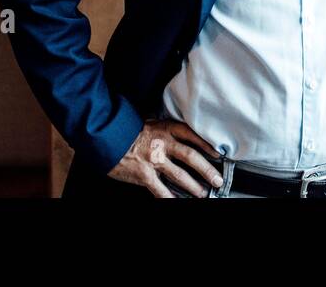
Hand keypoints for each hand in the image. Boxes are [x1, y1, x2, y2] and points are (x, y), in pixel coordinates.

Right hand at [108, 117, 225, 197]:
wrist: (107, 138)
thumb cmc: (129, 132)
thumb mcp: (151, 123)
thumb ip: (167, 131)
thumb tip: (185, 140)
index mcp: (166, 128)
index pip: (192, 136)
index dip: (207, 145)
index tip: (218, 154)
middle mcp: (162, 143)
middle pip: (191, 157)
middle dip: (207, 170)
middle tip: (217, 179)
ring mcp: (154, 160)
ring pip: (179, 175)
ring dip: (193, 186)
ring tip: (202, 193)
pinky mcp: (144, 175)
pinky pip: (161, 190)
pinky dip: (170, 198)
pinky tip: (177, 201)